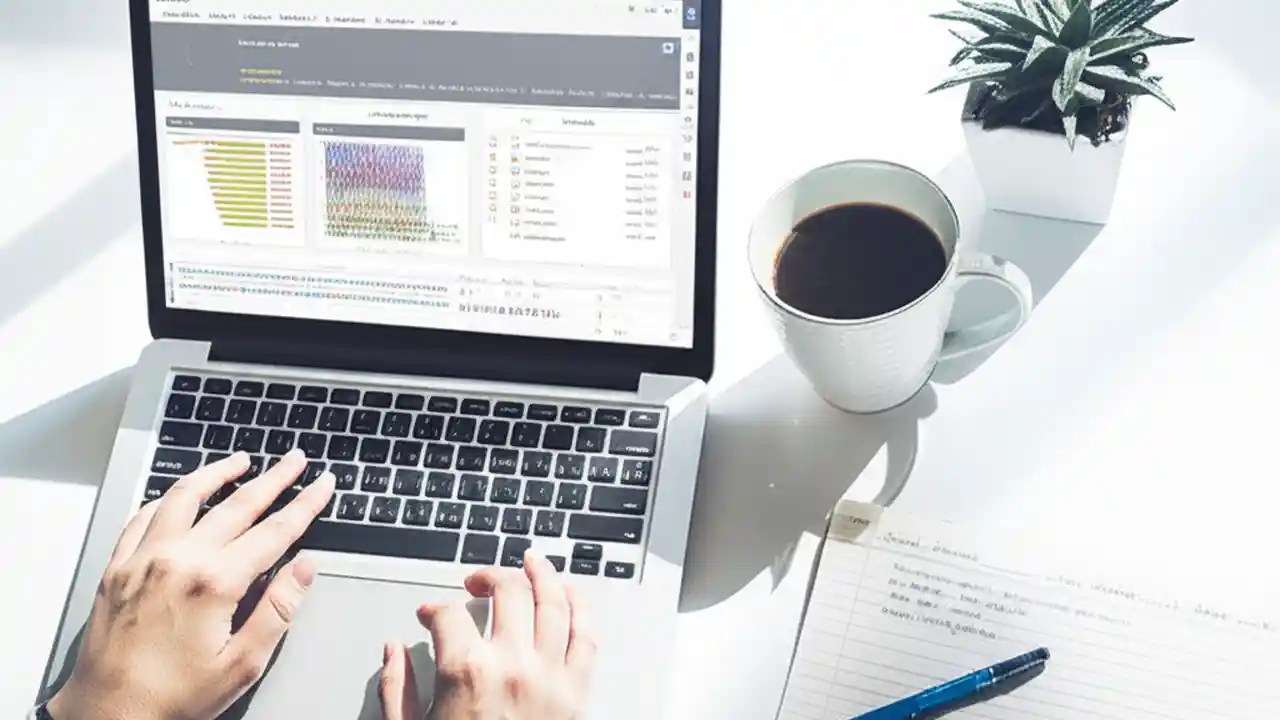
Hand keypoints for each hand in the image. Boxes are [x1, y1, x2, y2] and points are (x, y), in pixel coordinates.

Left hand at [48, 449, 335, 719]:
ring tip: (241, 460)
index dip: (304, 504)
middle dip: (272, 478)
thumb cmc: (173, 699)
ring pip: (184, 496)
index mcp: (214, 583)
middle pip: (236, 504)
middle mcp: (177, 560)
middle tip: (294, 459)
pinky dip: (168, 497)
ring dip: (217, 473)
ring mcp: (143, 560)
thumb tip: (305, 567)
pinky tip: (181, 494)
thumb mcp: (242, 664)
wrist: (107, 716)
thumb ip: (277, 610)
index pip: (274, 531)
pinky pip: (143, 516)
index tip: (322, 484)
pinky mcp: (117, 568)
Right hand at [379, 552, 596, 719]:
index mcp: (466, 672)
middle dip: (488, 576)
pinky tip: (571, 594)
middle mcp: (514, 664)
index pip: (449, 614)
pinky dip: (581, 607)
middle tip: (477, 580)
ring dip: (543, 573)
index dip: (434, 608)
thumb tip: (392, 650)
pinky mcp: (578, 694)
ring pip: (555, 602)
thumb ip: (397, 689)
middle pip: (508, 590)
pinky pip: (587, 637)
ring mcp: (552, 676)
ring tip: (532, 560)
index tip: (430, 615)